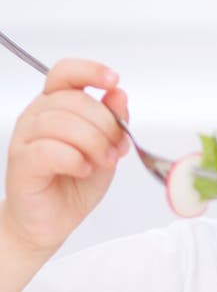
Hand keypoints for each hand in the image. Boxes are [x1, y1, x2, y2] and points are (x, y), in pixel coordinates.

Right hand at [3, 58, 130, 254]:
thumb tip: (119, 94)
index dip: (90, 71)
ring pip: (60, 123)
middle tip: (115, 148)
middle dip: (105, 124)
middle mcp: (38, 116)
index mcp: (57, 106)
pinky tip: (83, 169)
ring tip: (102, 161)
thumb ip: (114, 121)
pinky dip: (74, 159)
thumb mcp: (106, 147)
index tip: (113, 80)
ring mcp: (26, 139)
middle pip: (73, 100)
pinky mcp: (21, 164)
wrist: (53, 220)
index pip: (65, 73)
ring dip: (92, 143)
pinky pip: (48, 150)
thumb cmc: (76, 182)